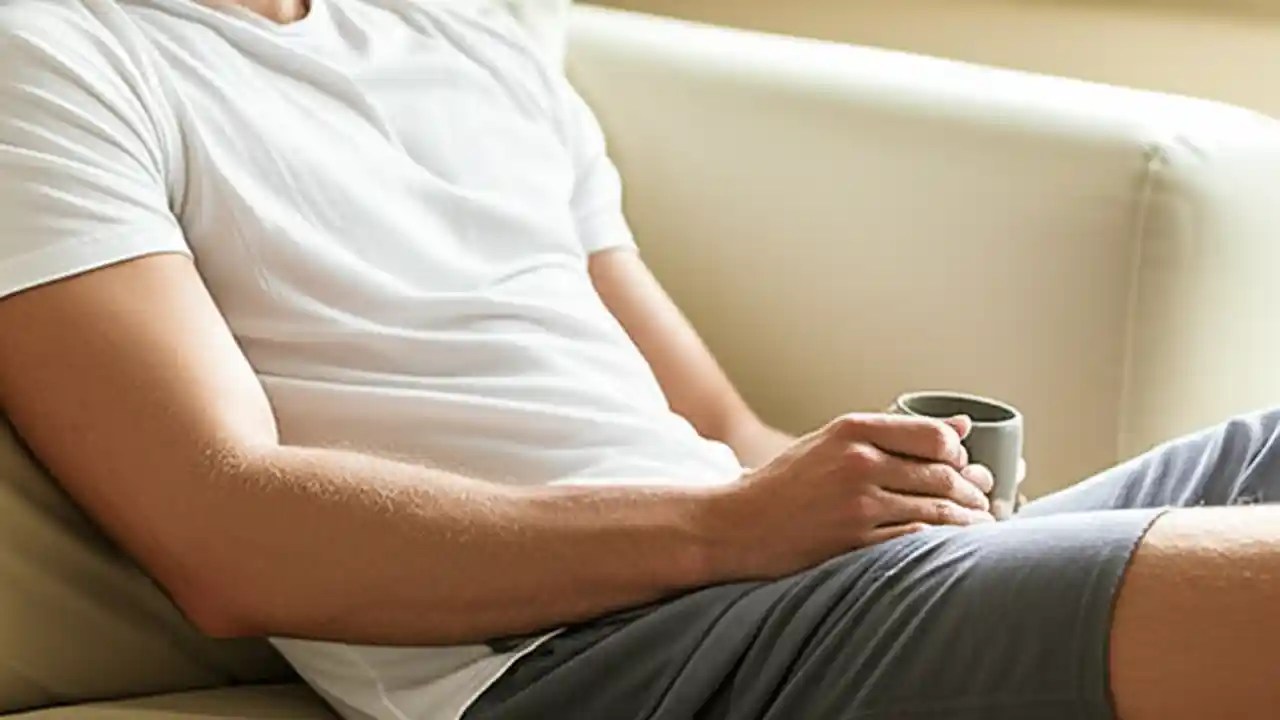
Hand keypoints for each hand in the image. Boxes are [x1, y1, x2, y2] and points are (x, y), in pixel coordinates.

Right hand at [707, 413, 995, 580]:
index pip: (932, 435)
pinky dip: (941, 542)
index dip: (958, 451)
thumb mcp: (832, 442)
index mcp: (852, 430)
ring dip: (966, 519)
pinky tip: (953, 546)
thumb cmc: (786, 483)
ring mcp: (857, 505)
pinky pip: (915, 539)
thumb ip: (893, 433)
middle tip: (984, 496)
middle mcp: (858, 463)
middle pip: (941, 474)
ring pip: (935, 509)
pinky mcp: (854, 542)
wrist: (738, 525)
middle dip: (973, 488)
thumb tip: (962, 428)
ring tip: (979, 522)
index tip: (964, 462)